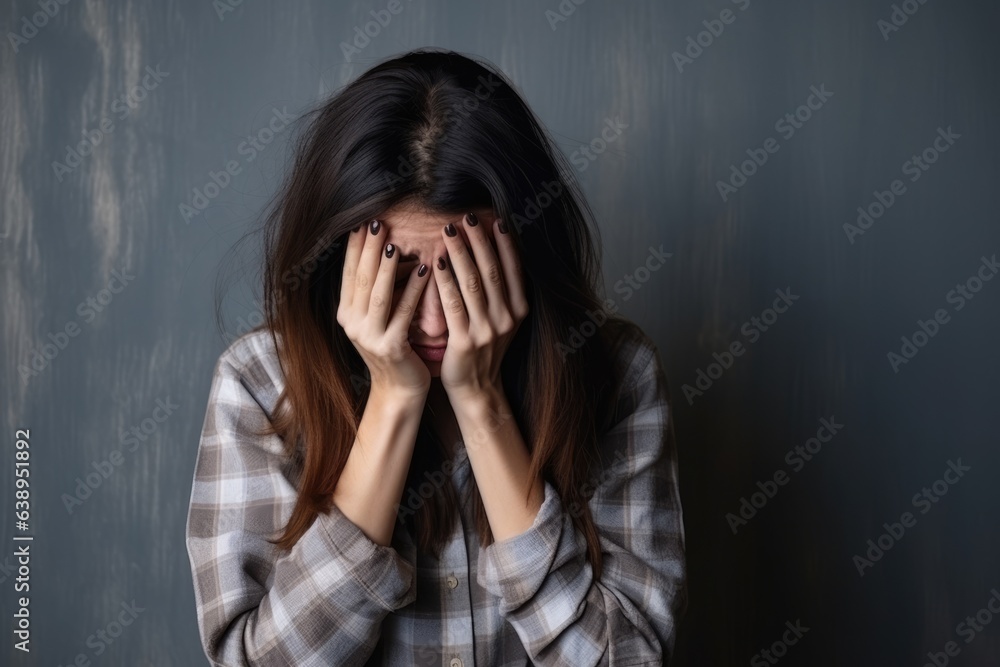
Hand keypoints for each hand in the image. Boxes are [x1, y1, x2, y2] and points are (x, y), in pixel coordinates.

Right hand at [337, 219, 432, 398]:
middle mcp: (352, 323)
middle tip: (378, 222)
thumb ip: (377, 288)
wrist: (400, 389)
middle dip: (369, 249)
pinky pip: (402, 312)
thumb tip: (389, 247)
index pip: (349, 272)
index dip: (355, 246)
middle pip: (360, 278)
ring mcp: (369, 337)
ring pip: (377, 294)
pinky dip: (412, 289)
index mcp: (346, 312)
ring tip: (396, 243)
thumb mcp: (379, 317)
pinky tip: (423, 270)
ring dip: (386, 267)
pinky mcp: (390, 347)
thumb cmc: (394, 347)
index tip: (364, 220)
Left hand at [432, 213, 529, 398]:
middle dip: (479, 241)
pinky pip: (453, 304)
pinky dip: (445, 280)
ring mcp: (488, 330)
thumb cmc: (484, 349)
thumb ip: (501, 291)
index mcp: (520, 309)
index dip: (504, 243)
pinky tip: (436, 262)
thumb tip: (494, 251)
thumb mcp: (502, 320)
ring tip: (448, 230)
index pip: (514, 268)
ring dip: (460, 253)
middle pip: (492, 270)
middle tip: (467, 216)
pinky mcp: (466, 341)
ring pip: (472, 283)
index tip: (494, 219)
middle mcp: (507, 318)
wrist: (477, 388)